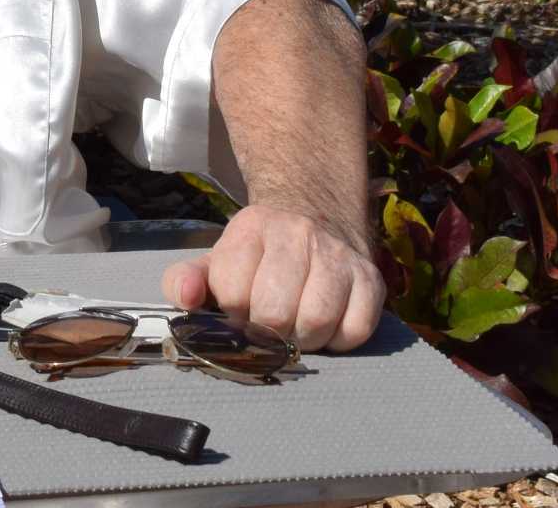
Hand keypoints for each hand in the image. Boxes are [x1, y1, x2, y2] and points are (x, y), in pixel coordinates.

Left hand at [161, 202, 383, 351]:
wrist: (315, 216)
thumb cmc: (258, 255)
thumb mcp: (216, 260)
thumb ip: (186, 280)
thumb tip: (186, 298)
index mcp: (251, 228)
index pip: (232, 290)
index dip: (232, 312)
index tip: (238, 309)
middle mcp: (298, 233)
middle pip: (275, 312)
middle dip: (266, 332)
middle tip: (268, 327)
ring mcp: (338, 255)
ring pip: (316, 322)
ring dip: (303, 340)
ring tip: (295, 330)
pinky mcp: (371, 279)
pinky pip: (356, 330)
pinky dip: (338, 341)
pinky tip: (327, 328)